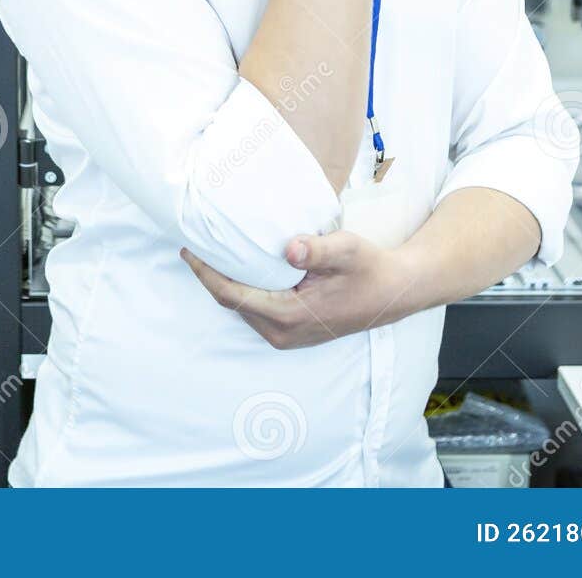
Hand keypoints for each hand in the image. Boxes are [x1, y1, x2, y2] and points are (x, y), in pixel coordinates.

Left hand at [179, 231, 428, 349]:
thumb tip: (290, 249)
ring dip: (225, 283)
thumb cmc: (369, 269)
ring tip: (211, 253)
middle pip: (231, 303)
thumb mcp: (347, 250)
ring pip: (241, 308)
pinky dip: (241, 289)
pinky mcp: (290, 332)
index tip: (188, 250)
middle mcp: (282, 332)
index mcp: (289, 316)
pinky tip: (238, 268)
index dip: (206, 273)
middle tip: (194, 245)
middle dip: (209, 276)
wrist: (392, 293)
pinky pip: (255, 310)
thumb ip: (317, 249)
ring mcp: (286, 336)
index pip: (232, 295)